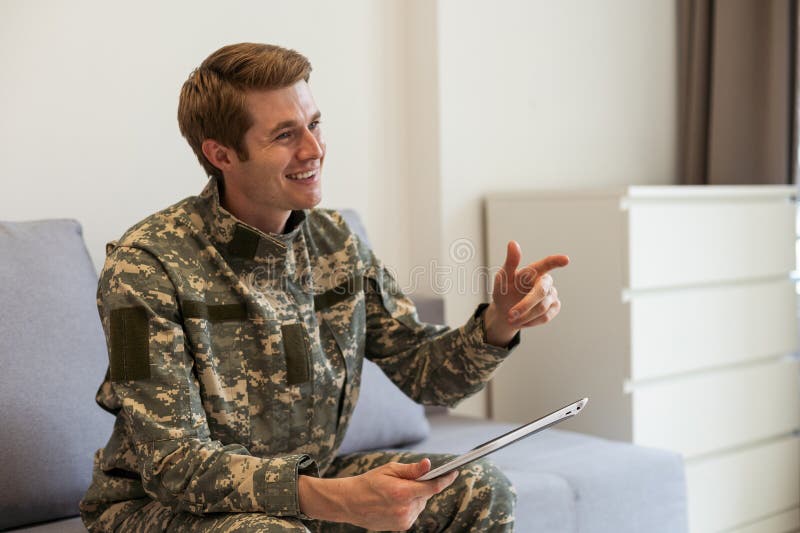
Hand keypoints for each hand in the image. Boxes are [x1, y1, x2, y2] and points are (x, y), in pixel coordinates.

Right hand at [298, 459, 457, 529]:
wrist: (351, 503)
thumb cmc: (369, 482)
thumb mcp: (390, 470)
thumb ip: (412, 470)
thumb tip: (429, 465)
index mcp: (402, 492)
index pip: (432, 487)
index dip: (446, 479)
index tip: (454, 472)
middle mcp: (405, 509)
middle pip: (426, 495)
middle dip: (423, 486)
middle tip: (408, 480)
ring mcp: (404, 520)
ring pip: (421, 504)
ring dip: (416, 497)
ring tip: (398, 492)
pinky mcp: (402, 526)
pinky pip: (414, 512)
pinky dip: (410, 505)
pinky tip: (396, 502)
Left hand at [484, 241, 568, 345]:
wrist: (506, 312)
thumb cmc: (505, 291)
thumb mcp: (502, 278)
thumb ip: (510, 263)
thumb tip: (512, 243)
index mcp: (533, 271)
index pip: (546, 264)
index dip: (555, 262)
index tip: (565, 260)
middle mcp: (545, 281)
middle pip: (541, 292)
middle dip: (525, 305)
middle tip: (510, 315)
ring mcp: (552, 294)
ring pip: (542, 308)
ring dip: (524, 316)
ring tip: (511, 319)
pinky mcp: (555, 307)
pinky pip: (545, 317)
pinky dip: (531, 321)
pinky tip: (522, 321)